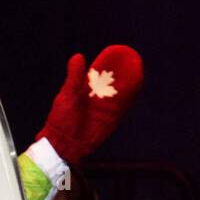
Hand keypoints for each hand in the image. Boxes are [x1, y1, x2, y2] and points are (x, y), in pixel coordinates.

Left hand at [36, 45, 142, 163]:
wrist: (63, 144)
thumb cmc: (61, 119)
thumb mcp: (68, 95)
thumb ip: (74, 77)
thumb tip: (79, 55)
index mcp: (84, 91)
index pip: (100, 75)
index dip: (108, 66)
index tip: (117, 55)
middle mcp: (96, 99)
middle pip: (113, 83)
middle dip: (122, 74)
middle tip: (132, 61)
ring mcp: (105, 110)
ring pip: (120, 94)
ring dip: (128, 85)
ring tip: (137, 71)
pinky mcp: (110, 120)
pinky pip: (122, 108)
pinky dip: (129, 99)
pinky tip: (136, 88)